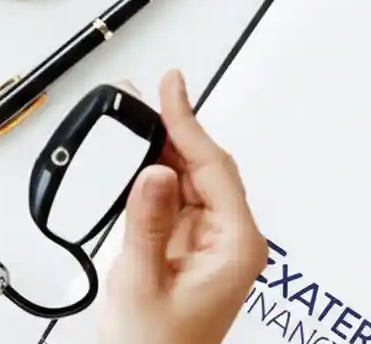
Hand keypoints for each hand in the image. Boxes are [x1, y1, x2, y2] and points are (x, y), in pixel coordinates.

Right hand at [100, 71, 266, 343]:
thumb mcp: (141, 283)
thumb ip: (146, 223)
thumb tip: (155, 171)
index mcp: (235, 247)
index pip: (214, 167)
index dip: (189, 121)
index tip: (172, 87)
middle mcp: (229, 241)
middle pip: (205, 167)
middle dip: (174, 128)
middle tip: (145, 94)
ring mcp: (209, 244)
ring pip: (190, 179)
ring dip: (162, 150)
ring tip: (135, 118)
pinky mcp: (187, 248)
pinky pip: (175, 198)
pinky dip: (154, 176)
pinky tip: (138, 159)